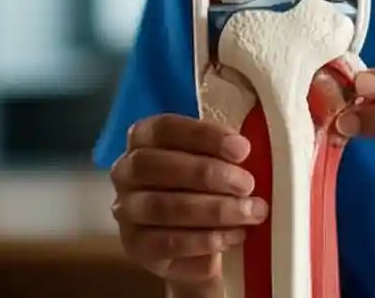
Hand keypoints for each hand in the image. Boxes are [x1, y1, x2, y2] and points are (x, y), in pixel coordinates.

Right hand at [110, 114, 268, 287]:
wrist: (193, 241)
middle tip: (247, 185)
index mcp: (143, 138)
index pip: (165, 128)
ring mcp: (126, 210)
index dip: (204, 136)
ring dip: (212, 210)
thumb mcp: (214, 161)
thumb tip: (248, 151)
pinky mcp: (134, 247)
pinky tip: (232, 237)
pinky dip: (204, 240)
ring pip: (162, 207)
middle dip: (207, 174)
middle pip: (156, 165)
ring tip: (249, 213)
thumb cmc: (205, 187)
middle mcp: (125, 171)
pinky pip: (166, 243)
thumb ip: (225, 152)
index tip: (241, 149)